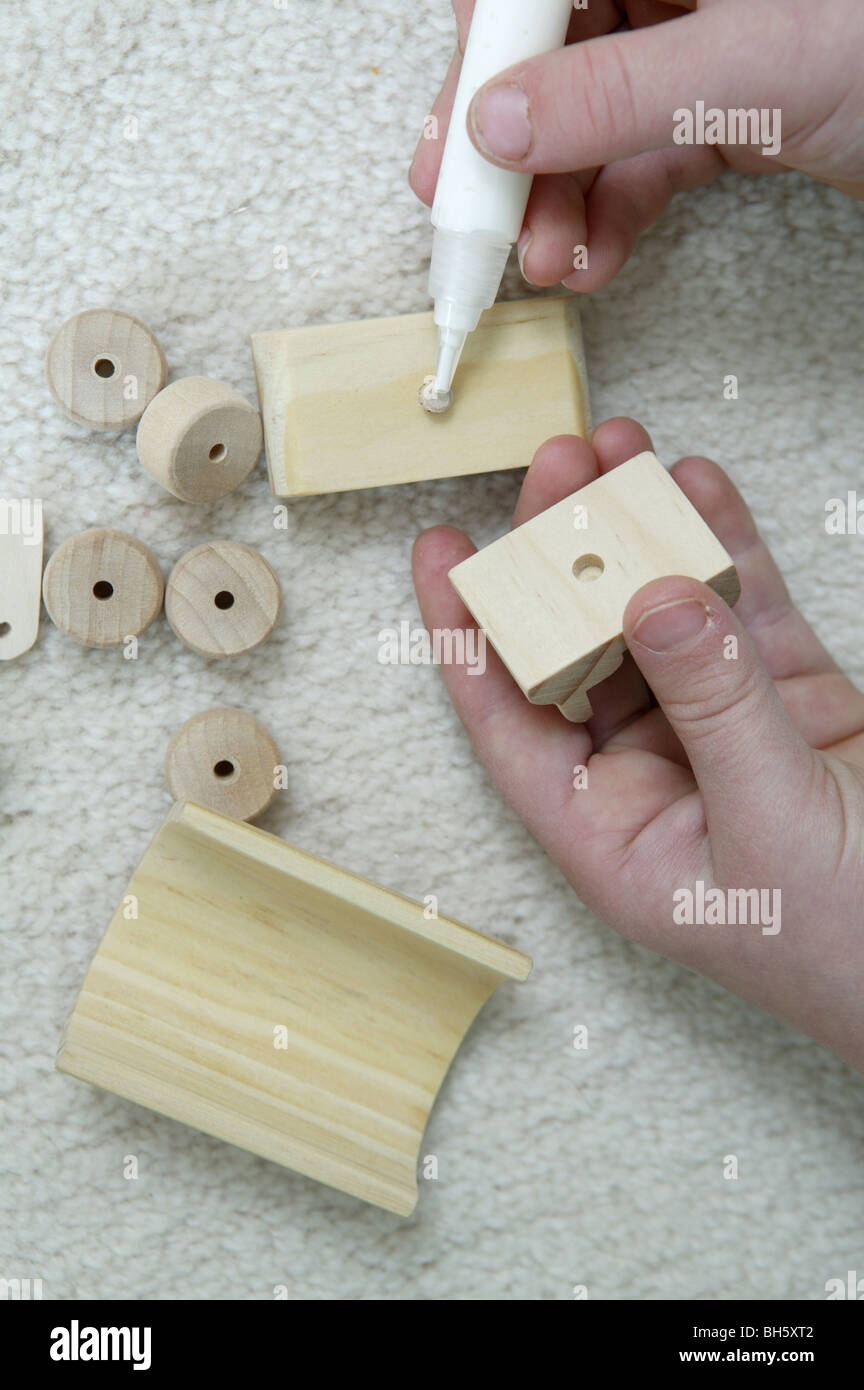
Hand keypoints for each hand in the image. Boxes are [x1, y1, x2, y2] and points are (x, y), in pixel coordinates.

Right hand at [410, 0, 863, 290]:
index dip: (484, 53)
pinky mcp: (725, 106)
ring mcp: (700, 38)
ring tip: (543, 263)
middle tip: (477, 218)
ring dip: (556, 198)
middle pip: (548, 47)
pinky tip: (590, 259)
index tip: (459, 142)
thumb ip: (619, 92)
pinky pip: (640, 156)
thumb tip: (496, 123)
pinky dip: (611, 212)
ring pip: (589, 114)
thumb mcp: (763, 62)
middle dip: (511, 144)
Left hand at [412, 419, 863, 1071]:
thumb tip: (654, 599)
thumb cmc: (855, 941)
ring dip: (643, 536)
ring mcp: (723, 735)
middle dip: (567, 556)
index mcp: (615, 833)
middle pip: (584, 648)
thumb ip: (716, 706)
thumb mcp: (772, 820)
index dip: (469, 636)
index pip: (515, 722)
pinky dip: (726, 549)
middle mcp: (655, 779)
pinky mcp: (791, 704)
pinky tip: (699, 487)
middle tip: (558, 467)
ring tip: (620, 451)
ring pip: (662, 618)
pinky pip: (745, 612)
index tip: (440, 552)